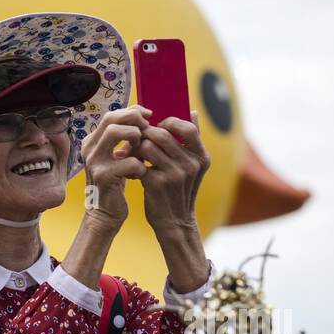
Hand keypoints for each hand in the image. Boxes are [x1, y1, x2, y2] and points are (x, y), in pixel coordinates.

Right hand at [80, 105, 154, 230]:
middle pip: (111, 119)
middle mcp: (89, 148)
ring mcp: (94, 161)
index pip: (111, 115)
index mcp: (93, 141)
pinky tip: (141, 173)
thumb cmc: (115, 182)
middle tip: (148, 128)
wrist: (105, 212)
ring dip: (134, 137)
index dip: (132, 112)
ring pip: (114, 132)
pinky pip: (129, 161)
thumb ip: (124, 139)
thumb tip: (142, 117)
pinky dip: (140, 165)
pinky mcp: (103, 176)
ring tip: (142, 150)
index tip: (148, 116)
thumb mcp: (117, 156)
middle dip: (134, 120)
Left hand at [135, 110, 210, 236]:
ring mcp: (175, 175)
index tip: (159, 125)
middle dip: (145, 133)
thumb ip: (192, 140)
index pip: (188, 128)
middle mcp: (191, 165)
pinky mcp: (158, 184)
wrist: (174, 221)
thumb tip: (193, 111)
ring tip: (133, 153)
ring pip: (147, 145)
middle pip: (161, 134)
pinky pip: (138, 162)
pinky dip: (132, 162)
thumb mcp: (193, 166)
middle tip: (138, 139)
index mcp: (201, 157)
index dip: (170, 122)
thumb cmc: (179, 189)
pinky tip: (131, 168)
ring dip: (136, 147)